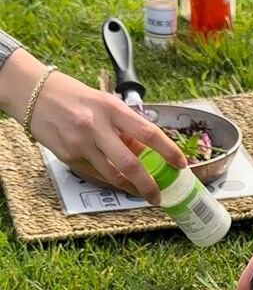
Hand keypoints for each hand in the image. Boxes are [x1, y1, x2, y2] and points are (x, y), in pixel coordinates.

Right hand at [0, 50, 185, 203]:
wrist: (34, 94)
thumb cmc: (75, 96)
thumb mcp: (105, 103)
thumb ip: (125, 126)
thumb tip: (145, 152)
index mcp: (112, 108)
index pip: (148, 132)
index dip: (168, 150)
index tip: (181, 164)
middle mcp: (96, 126)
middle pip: (130, 164)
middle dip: (148, 184)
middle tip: (157, 195)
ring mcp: (81, 143)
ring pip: (113, 175)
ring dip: (130, 187)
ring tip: (139, 191)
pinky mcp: (69, 156)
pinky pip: (96, 174)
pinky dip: (110, 180)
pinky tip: (116, 181)